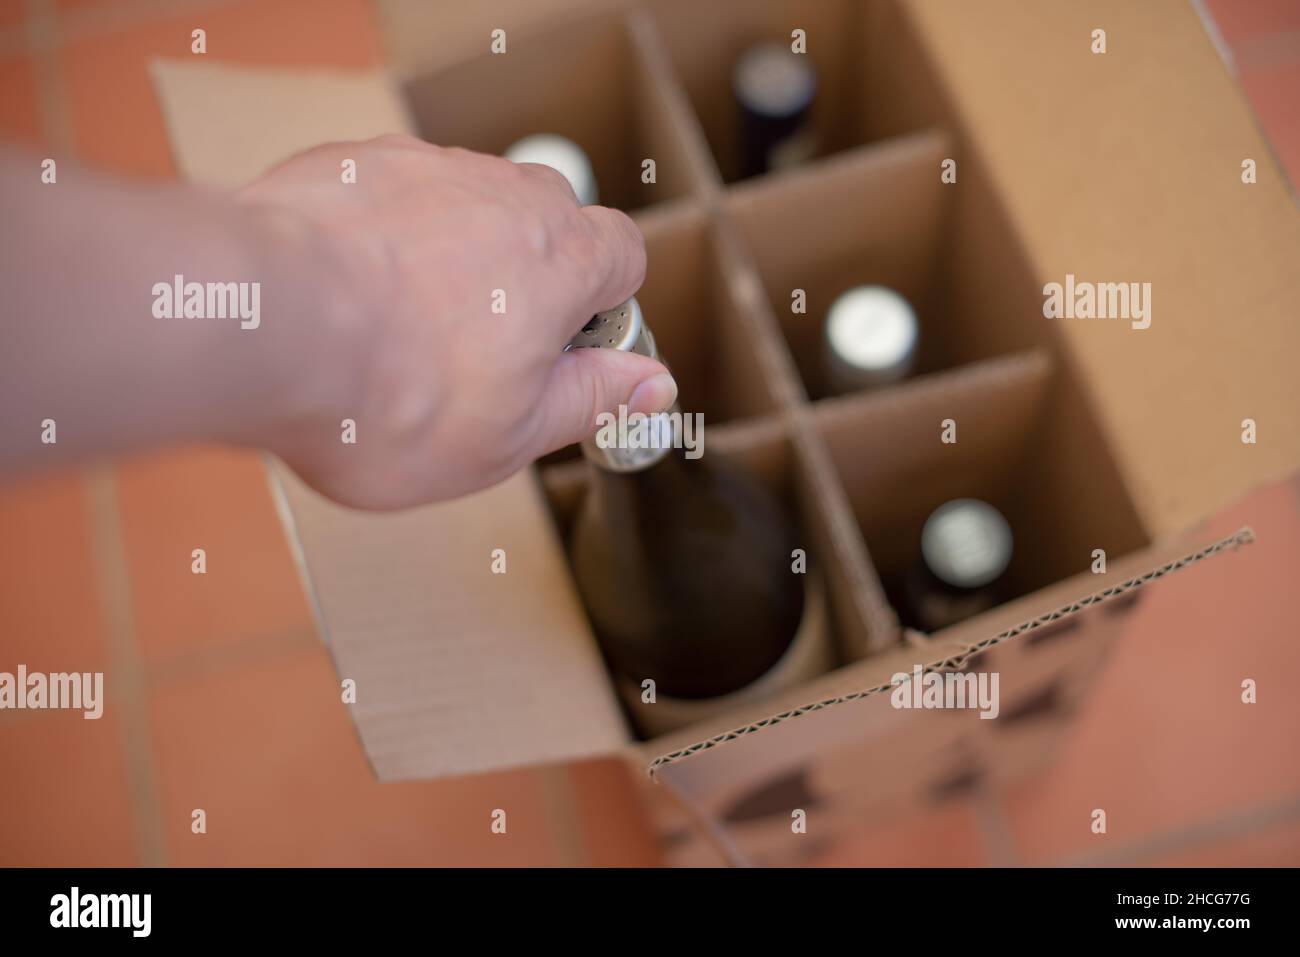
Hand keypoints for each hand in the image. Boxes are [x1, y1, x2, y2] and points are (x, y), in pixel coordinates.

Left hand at [239, 134, 675, 508]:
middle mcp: (504, 193)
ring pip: (467, 206)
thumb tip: (651, 384)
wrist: (264, 329)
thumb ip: (592, 399)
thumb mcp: (512, 435)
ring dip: (454, 257)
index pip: (624, 253)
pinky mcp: (355, 161)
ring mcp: (425, 168)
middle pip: (547, 223)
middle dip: (528, 278)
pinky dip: (387, 239)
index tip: (567, 353)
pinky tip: (350, 295)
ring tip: (401, 328)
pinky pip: (394, 197)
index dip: (604, 306)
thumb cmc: (392, 397)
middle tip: (483, 350)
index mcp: (562, 259)